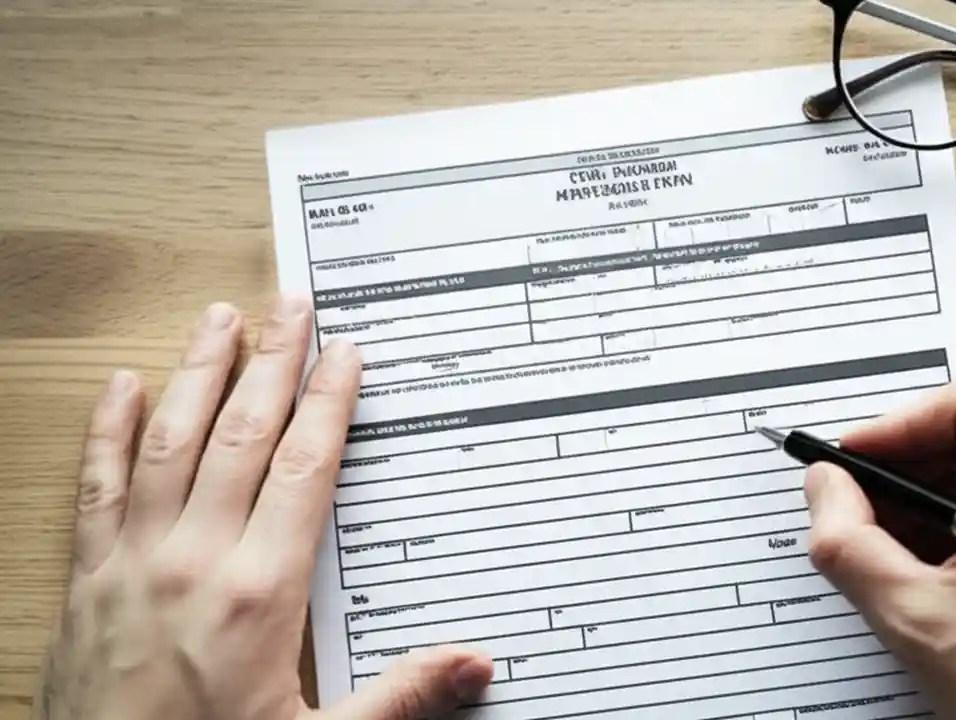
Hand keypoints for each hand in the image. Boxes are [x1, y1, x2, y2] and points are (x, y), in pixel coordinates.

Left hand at [34, 298, 492, 719]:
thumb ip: (398, 697)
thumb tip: (474, 666)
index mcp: (260, 591)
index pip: (304, 468)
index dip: (328, 402)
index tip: (344, 355)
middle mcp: (194, 559)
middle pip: (240, 435)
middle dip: (271, 363)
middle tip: (292, 307)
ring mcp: (131, 560)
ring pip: (167, 441)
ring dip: (196, 373)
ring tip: (219, 320)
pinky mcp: (85, 576)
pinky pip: (94, 483)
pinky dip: (107, 429)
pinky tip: (121, 386)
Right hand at [805, 370, 955, 719]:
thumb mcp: (913, 619)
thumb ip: (850, 542)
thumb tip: (824, 484)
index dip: (900, 421)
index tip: (855, 458)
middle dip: (905, 460)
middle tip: (855, 499)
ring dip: (924, 488)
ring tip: (884, 538)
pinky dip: (951, 511)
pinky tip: (920, 556)